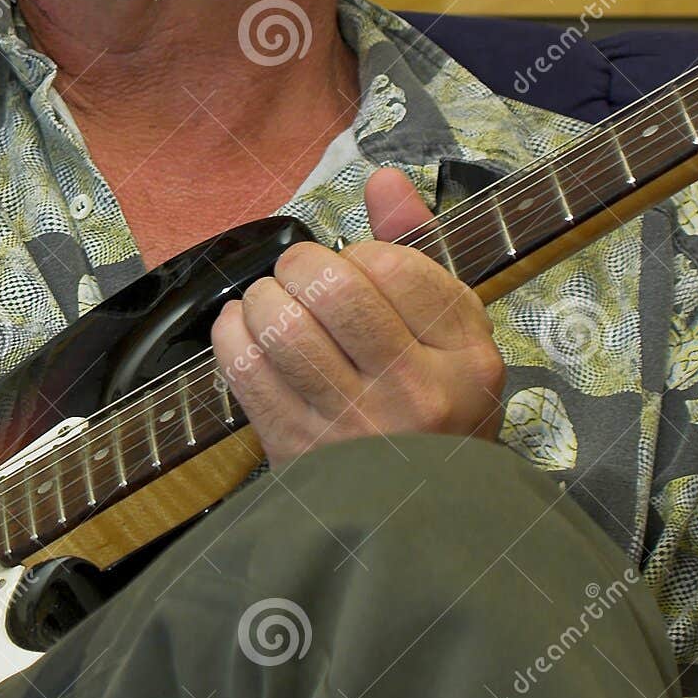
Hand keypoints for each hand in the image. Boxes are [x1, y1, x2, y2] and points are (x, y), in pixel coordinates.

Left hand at [210, 168, 504, 466]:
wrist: (412, 520)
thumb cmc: (433, 412)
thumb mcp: (452, 335)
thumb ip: (418, 250)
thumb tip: (382, 177)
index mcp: (466, 359)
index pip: (394, 265)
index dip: (360, 253)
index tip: (357, 270)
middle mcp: (414, 394)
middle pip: (332, 288)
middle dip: (299, 265)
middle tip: (300, 276)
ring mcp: (353, 427)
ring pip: (281, 324)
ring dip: (262, 298)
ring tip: (271, 303)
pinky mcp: (297, 451)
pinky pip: (243, 368)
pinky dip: (231, 333)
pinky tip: (243, 330)